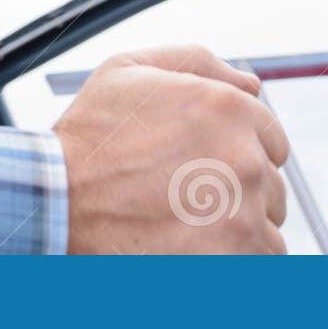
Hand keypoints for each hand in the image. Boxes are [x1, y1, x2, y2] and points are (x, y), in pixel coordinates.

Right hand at [52, 44, 290, 253]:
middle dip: (238, 193)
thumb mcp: (129, 71)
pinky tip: (194, 254)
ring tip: (187, 231)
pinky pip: (261, 266)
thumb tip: (251, 84)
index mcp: (227, 108)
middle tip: (186, 200)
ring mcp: (243, 214)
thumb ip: (196, 62)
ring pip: (268, 228)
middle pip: (271, 185)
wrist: (56, 206)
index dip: (236, 154)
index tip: (201, 169)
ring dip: (239, 232)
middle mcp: (245, 158)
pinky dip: (235, 264)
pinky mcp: (235, 262)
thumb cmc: (88, 141)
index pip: (271, 139)